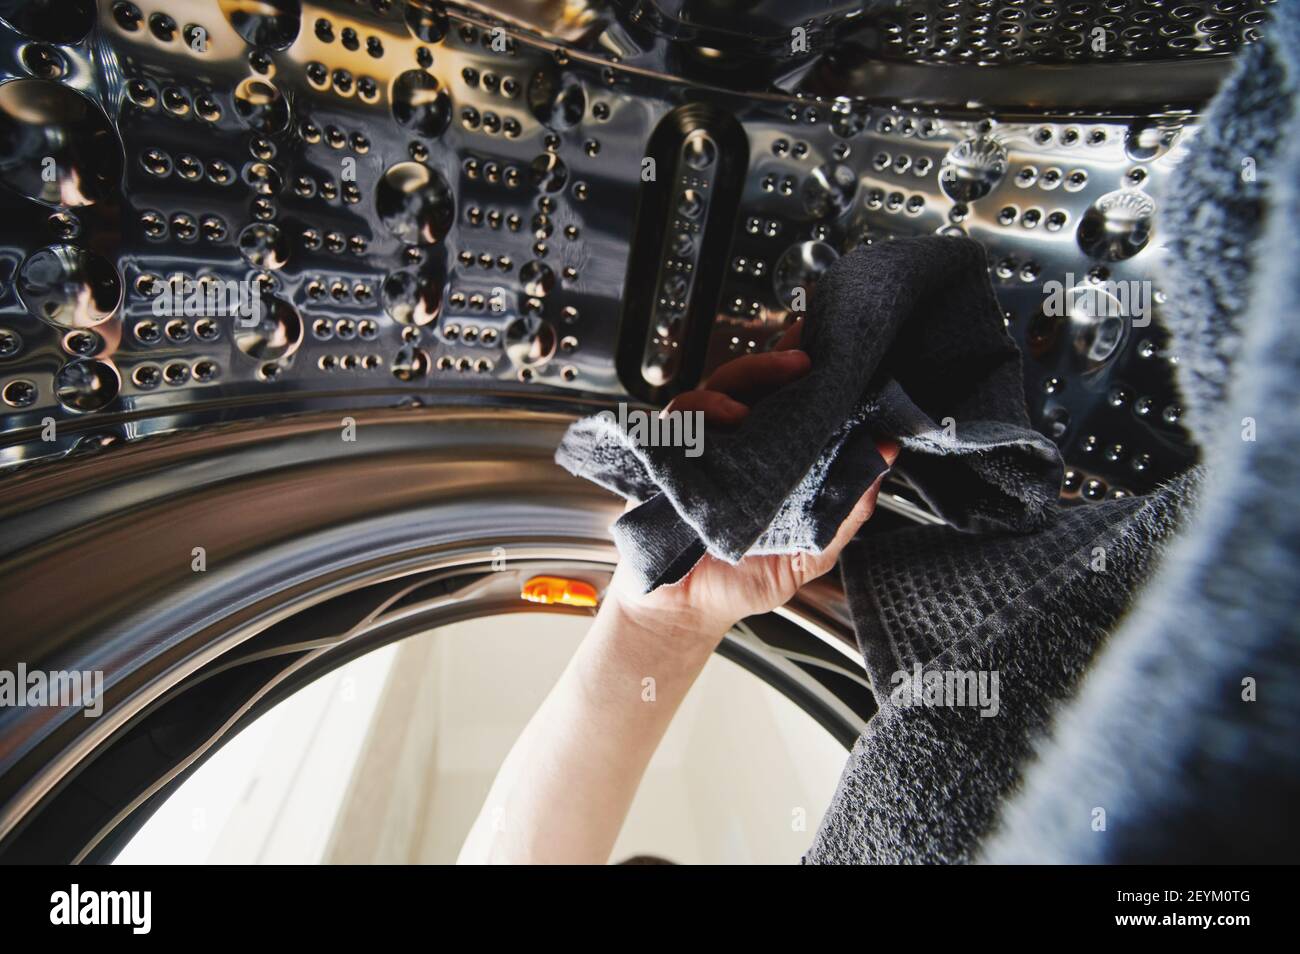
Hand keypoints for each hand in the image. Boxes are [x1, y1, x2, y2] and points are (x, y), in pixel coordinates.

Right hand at [607, 322, 899, 642]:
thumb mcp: (813, 550)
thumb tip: (887, 455)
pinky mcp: (666, 457)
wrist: (687, 611)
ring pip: (714, 390)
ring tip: (752, 408)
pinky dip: (697, 415)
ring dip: (735, 387)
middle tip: (803, 361)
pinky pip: (677, 421)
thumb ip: (847, 508)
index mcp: (774, 455)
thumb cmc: (747, 579)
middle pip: (751, 380)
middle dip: (775, 363)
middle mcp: (737, 442)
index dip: (808, 368)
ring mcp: (701, 446)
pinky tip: (719, 425)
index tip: (833, 349)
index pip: (790, 398)